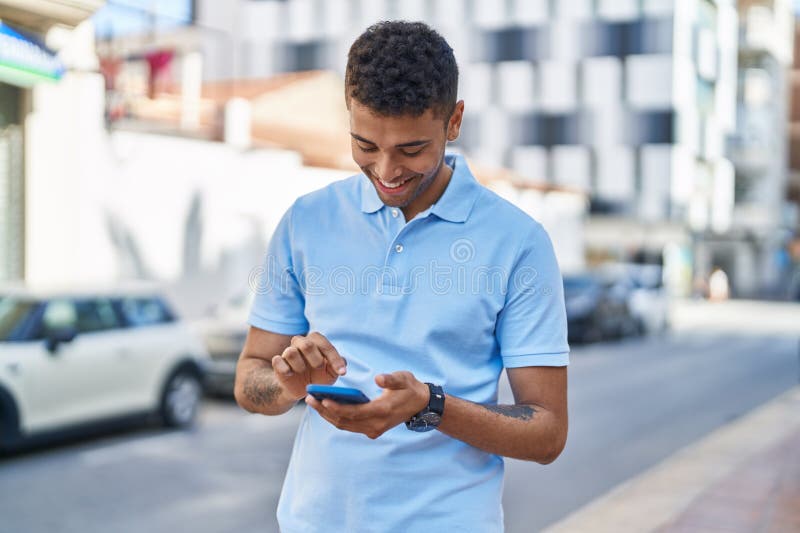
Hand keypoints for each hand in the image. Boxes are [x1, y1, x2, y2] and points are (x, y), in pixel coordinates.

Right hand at [271, 332, 346, 400]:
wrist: (301, 388)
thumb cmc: (319, 376)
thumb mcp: (331, 373)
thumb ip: (338, 366)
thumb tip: (343, 363)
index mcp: (316, 342)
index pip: (325, 345)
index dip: (335, 358)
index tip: (342, 373)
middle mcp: (301, 343)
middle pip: (307, 344)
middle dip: (316, 359)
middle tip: (319, 368)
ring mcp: (288, 352)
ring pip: (291, 352)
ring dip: (300, 365)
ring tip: (303, 372)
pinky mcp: (278, 363)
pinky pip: (277, 361)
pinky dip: (284, 368)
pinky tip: (290, 374)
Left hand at [305, 371, 429, 438]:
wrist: (420, 405)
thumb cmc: (409, 388)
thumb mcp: (403, 378)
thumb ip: (391, 379)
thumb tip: (378, 379)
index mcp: (382, 411)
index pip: (354, 412)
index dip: (337, 407)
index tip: (322, 400)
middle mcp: (376, 424)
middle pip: (345, 421)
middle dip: (325, 411)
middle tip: (309, 399)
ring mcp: (373, 430)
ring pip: (345, 426)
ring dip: (328, 416)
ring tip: (313, 402)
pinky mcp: (372, 430)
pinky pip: (349, 426)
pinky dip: (336, 418)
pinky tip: (325, 407)